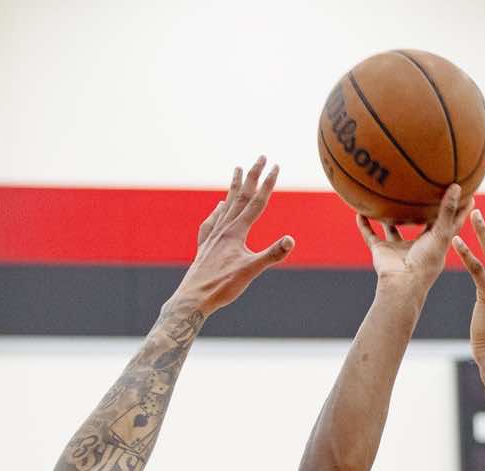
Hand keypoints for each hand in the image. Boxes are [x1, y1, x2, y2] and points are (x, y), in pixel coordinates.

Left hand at [172, 156, 295, 316]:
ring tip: (238, 170)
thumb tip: (291, 240)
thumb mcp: (251, 271)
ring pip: (226, 204)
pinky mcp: (206, 245)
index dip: (268, 183)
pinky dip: (218, 210)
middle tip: (260, 157)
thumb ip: (272, 254)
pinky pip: (212, 221)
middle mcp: (224, 228)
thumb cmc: (222, 286)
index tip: (276, 165)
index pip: (257, 202)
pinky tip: (218, 207)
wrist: (193, 298)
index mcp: (236, 231)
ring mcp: (213, 235)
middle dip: (252, 175)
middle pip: (241, 196)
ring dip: (235, 187)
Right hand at [354, 184, 470, 297]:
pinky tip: (359, 212)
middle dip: (422, 210)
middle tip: (424, 189)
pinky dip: (364, 225)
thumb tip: (458, 186)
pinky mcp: (381, 251)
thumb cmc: (426, 262)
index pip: (448, 222)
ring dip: (389, 218)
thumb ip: (448, 210)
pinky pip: (370, 235)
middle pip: (420, 224)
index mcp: (436, 242)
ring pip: (393, 229)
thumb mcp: (441, 233)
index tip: (464, 191)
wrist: (402, 284)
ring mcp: (398, 248)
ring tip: (387, 199)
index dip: (457, 208)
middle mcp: (417, 245)